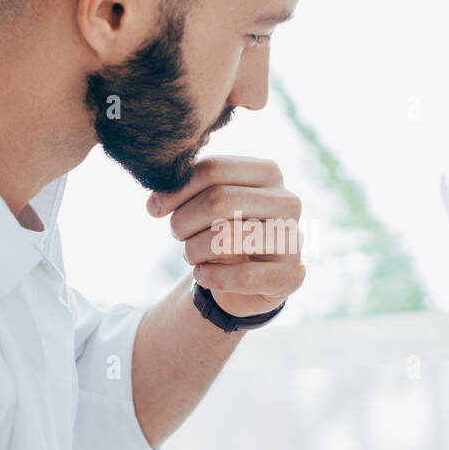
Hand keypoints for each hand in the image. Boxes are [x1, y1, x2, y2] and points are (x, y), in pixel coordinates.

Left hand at [146, 156, 305, 317]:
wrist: (249, 280)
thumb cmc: (224, 230)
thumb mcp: (208, 204)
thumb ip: (187, 192)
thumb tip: (156, 202)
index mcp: (268, 172)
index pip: (214, 169)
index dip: (177, 190)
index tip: (154, 208)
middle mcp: (288, 201)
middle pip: (219, 200)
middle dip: (184, 221)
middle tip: (175, 234)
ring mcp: (294, 239)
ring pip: (228, 237)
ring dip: (195, 250)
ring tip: (190, 255)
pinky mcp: (292, 275)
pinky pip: (242, 275)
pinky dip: (210, 276)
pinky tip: (202, 275)